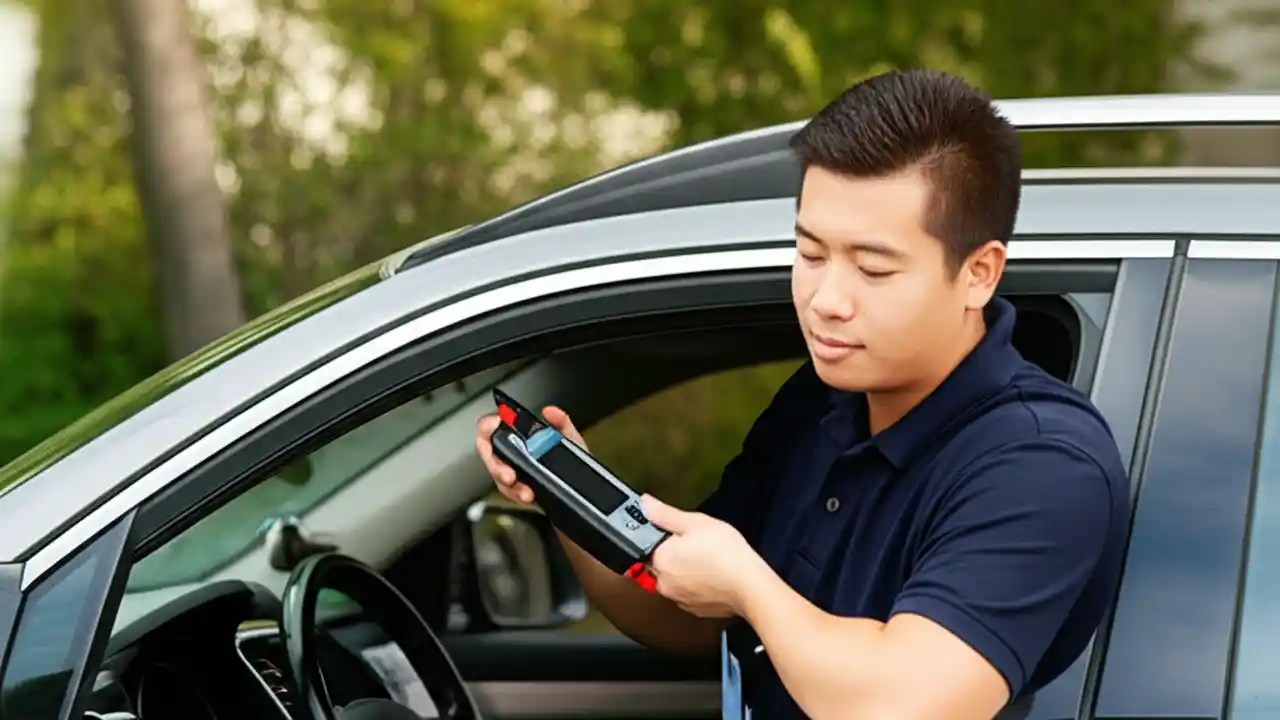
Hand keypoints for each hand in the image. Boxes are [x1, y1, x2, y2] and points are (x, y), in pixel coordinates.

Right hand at [475, 405, 585, 504]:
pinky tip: (529, 495)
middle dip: (496, 465)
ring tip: (524, 490)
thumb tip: (550, 412)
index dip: (488, 425)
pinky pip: (511, 493)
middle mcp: (512, 453)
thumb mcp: (570, 439)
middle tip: (509, 473)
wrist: (585, 488)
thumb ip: (561, 422)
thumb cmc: (573, 462)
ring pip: (499, 477)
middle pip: (489, 455)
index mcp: (519, 436)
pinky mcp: (519, 491)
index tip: (495, 426)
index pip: (492, 426)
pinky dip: (519, 495)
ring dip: (510, 485)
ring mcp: (513, 473)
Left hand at [641, 494, 762, 618]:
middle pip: (661, 564)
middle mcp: (663, 583)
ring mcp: (678, 599)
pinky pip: (689, 594)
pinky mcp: (694, 610)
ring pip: (675, 580)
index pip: (648, 546)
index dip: (665, 537)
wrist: (750, 586)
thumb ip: (666, 514)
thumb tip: (644, 504)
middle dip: (675, 554)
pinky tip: (713, 577)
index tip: (681, 535)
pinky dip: (697, 586)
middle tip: (698, 545)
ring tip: (708, 561)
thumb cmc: (725, 553)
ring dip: (685, 571)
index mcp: (660, 559)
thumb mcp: (696, 522)